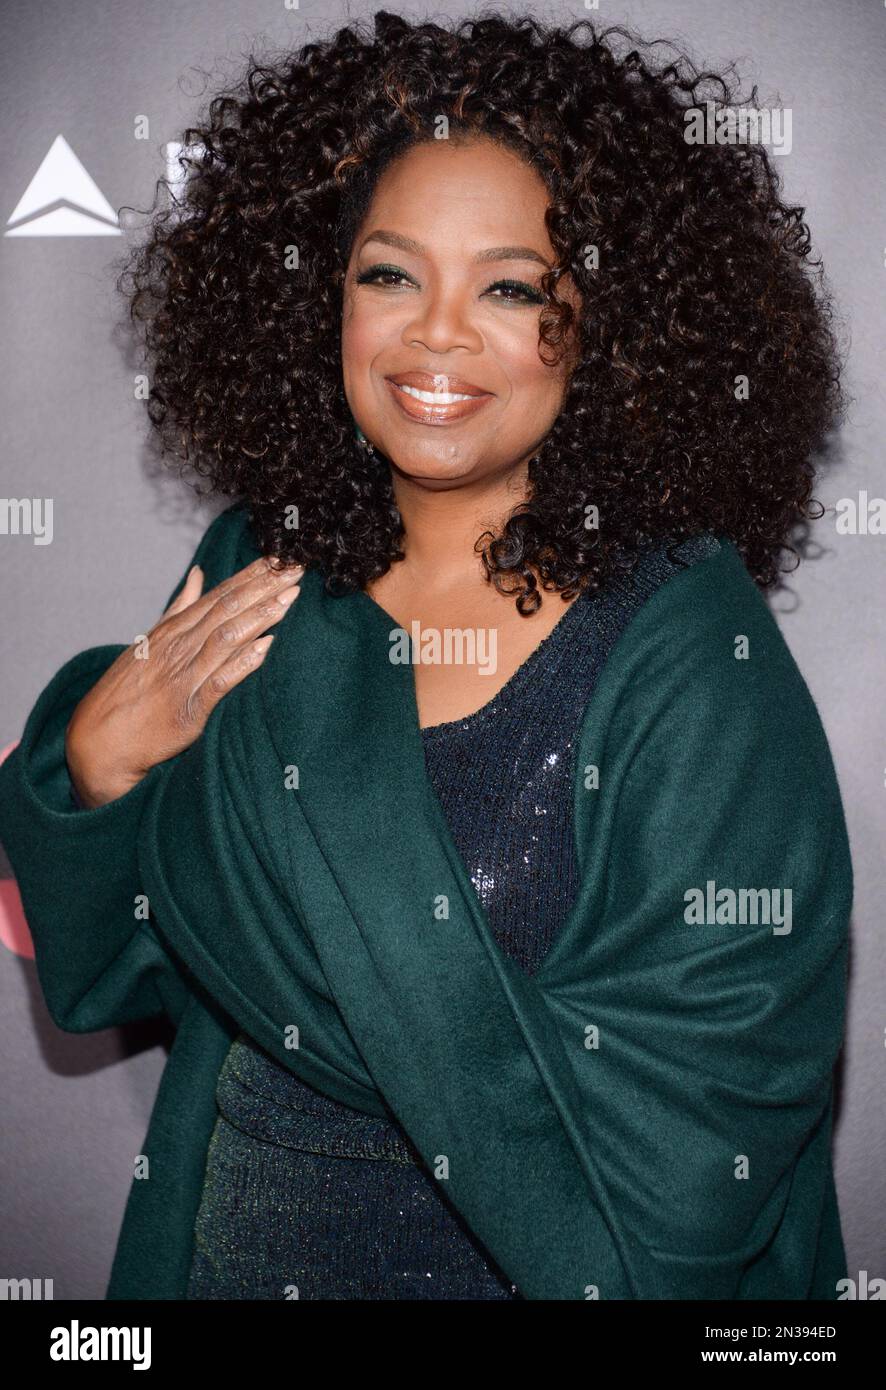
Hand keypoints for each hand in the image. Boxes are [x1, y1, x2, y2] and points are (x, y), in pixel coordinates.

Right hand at [65, 555, 303, 807]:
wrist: (100, 739)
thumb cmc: (129, 689)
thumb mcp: (151, 640)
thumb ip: (180, 607)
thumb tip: (198, 573)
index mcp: (174, 629)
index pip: (220, 595)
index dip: (252, 576)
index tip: (281, 558)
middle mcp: (180, 646)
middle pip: (228, 609)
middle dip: (265, 588)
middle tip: (298, 568)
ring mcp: (184, 676)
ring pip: (227, 638)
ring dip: (260, 617)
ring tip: (289, 599)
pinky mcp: (189, 709)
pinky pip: (220, 681)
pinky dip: (243, 663)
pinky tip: (266, 647)